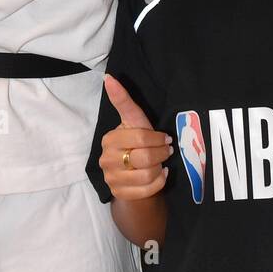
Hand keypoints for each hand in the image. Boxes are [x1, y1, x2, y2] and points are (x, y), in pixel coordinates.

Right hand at [98, 74, 172, 200]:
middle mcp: (106, 159)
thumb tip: (108, 76)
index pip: (139, 137)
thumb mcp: (134, 122)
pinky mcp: (120, 195)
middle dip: (161, 153)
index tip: (165, 138)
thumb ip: (123, 101)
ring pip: (147, 175)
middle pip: (144, 157)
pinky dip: (158, 182)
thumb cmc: (137, 144)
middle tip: (166, 151)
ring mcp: (111, 179)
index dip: (157, 138)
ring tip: (160, 163)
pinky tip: (158, 175)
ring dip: (159, 168)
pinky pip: (147, 190)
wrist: (133, 176)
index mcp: (109, 139)